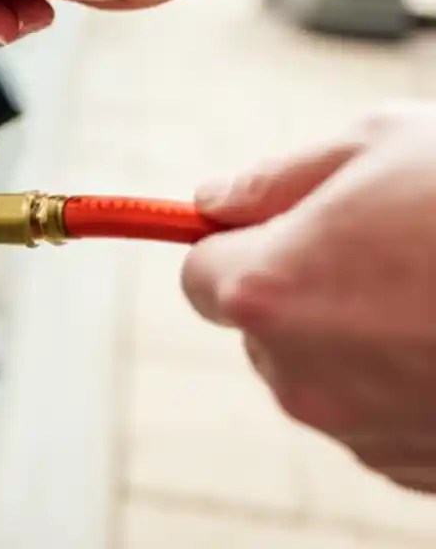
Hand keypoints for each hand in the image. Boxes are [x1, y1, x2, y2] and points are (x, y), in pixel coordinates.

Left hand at [182, 104, 435, 492]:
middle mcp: (300, 376)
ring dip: (358, 336)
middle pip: (261, 328)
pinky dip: (409, 381)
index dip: (236, 243)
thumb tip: (214, 200)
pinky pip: (380, 415)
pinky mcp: (415, 468)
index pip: (198, 274)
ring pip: (324, 372)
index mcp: (268, 293)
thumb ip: (274, 178)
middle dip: (301, 288)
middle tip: (385, 246)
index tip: (279, 225)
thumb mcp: (377, 145)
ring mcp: (361, 431)